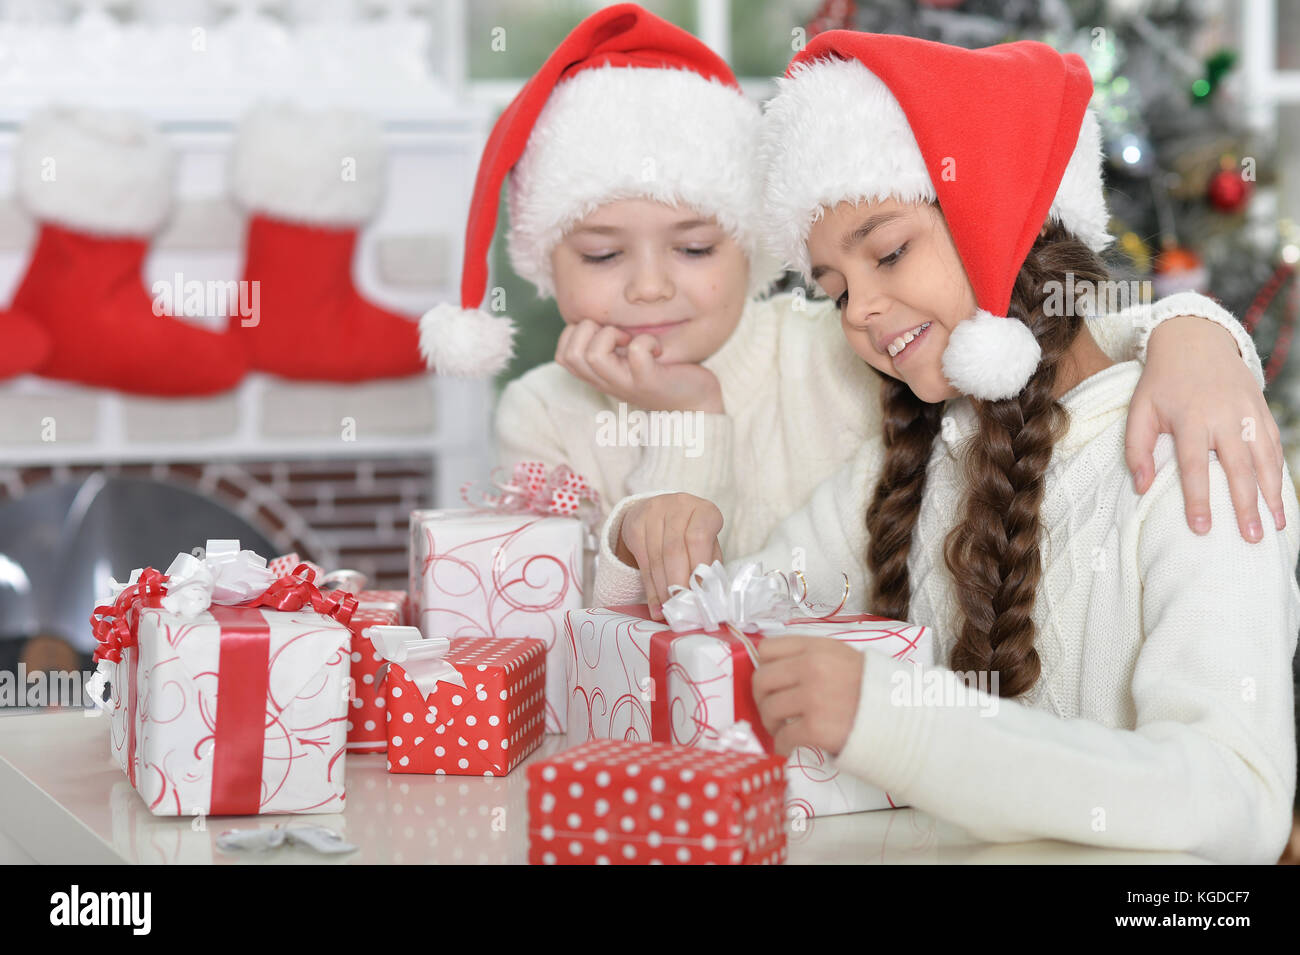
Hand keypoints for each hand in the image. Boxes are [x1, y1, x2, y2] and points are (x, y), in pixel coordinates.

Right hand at [555, 319, 724, 412]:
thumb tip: (600, 312)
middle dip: (589, 330)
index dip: (575, 333)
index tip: (603, 331)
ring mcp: (626, 384)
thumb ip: (612, 343)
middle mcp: (606, 382)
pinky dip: (646, 341)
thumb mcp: (629, 359)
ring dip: (611, 335)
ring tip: (632, 339)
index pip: (562, 355)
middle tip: (618, 334)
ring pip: (593, 355)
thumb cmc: (662, 375)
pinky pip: (636, 352)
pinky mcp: (649, 381)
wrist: (695, 407)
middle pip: (570, 355)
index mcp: (598, 376)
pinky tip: (657, 348)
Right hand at [614, 493, 723, 618]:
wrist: (662, 515)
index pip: (699, 537)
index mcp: (704, 510)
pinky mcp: (635, 524)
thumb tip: (706, 598)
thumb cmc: (692, 535)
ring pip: (656, 557)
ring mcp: (654, 512)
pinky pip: (642, 560)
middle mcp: (679, 506)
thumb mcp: (708, 546)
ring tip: (668, 609)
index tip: (697, 592)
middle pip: (674, 549)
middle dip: (677, 582)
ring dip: (662, 588)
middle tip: (680, 606)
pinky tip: (656, 602)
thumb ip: (709, 568)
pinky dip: (650, 587)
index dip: (697, 566)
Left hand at [752, 636, 862, 756]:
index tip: (771, 682)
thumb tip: (774, 669)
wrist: (900, 717)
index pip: (768, 649)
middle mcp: (811, 667)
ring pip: (769, 709)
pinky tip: (791, 745)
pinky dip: (782, 744)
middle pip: (761, 680)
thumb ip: (809, 656)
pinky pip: (783, 737)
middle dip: (762, 698)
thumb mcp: (841, 656)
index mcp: (816, 647)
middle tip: (772, 710)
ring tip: (783, 729)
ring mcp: (813, 697)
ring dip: (771, 723)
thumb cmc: (871, 688)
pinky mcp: (816, 728)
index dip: (765, 667)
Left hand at [1127, 315, 1286, 542]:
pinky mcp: (1261, 411)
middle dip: (1246, 506)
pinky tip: (1281, 497)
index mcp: (1191, 419)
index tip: (1201, 529)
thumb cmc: (1162, 382)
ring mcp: (1248, 413)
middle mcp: (1224, 417)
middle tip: (1252, 539)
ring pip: (1265, 459)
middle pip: (1239, 468)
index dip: (1199, 499)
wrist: (1195, 340)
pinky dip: (1280, 472)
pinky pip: (1275, 446)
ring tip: (1277, 525)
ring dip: (1273, 494)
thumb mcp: (1139, 410)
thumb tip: (1141, 486)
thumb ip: (1136, 448)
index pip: (1195, 466)